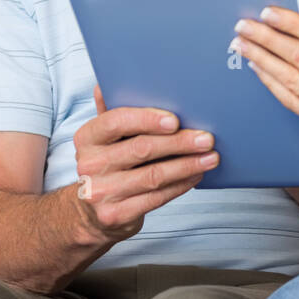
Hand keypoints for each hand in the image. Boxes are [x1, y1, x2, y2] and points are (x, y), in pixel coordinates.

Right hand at [71, 85, 219, 244]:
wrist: (91, 213)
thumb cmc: (108, 165)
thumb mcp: (104, 138)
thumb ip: (110, 112)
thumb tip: (106, 83)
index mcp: (87, 138)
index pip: (115, 122)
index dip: (146, 119)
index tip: (175, 120)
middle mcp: (90, 164)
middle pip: (141, 149)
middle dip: (179, 143)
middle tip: (207, 138)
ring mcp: (101, 192)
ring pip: (153, 176)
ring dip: (187, 165)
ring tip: (211, 157)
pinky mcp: (116, 215)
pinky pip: (156, 198)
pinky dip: (181, 185)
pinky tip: (197, 175)